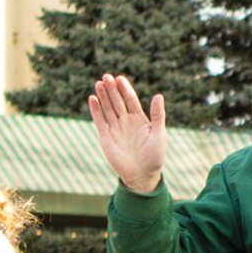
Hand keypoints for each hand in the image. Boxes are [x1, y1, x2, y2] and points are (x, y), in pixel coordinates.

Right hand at [88, 74, 167, 194]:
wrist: (142, 176)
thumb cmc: (155, 156)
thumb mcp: (159, 134)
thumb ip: (158, 115)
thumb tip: (158, 95)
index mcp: (140, 120)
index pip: (130, 100)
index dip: (125, 89)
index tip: (120, 78)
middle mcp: (126, 122)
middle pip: (117, 101)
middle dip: (112, 90)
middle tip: (106, 76)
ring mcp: (115, 129)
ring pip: (108, 109)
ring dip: (103, 96)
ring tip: (99, 83)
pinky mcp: (106, 137)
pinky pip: (99, 121)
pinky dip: (96, 110)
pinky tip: (92, 99)